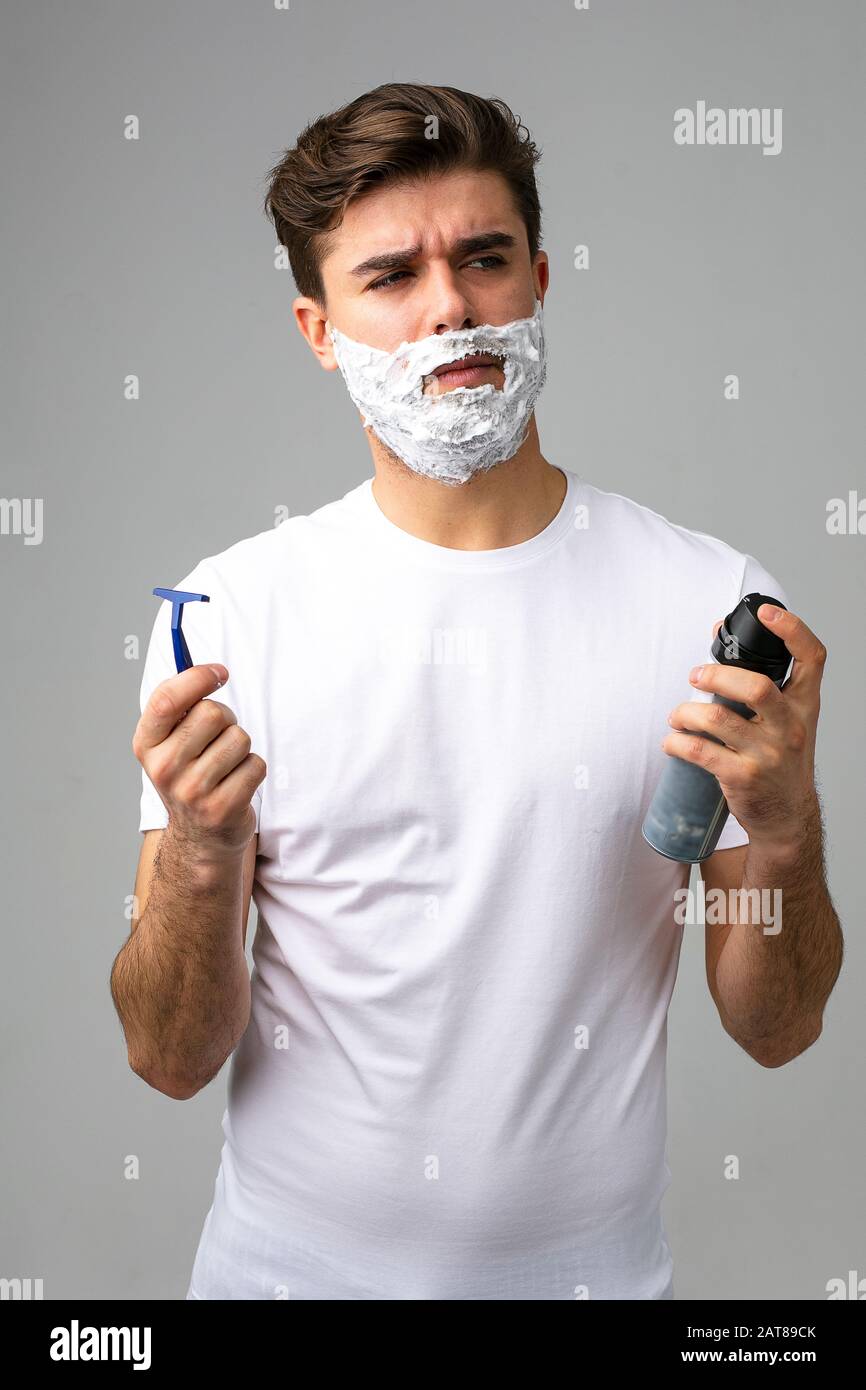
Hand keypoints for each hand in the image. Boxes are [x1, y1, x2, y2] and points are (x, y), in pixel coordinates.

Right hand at [132, 663, 265, 858]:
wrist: (200, 837)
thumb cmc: (190, 775)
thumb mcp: (170, 742)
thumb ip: (181, 705)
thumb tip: (211, 669)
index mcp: (146, 745)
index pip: (166, 699)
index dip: (196, 677)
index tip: (218, 671)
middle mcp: (163, 769)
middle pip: (212, 713)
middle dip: (226, 718)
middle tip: (219, 737)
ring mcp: (192, 791)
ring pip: (239, 738)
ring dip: (241, 747)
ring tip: (227, 765)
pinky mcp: (223, 807)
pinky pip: (256, 764)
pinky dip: (253, 769)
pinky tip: (237, 783)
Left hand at [662, 604, 825, 855]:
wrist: (787, 816)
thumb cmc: (781, 760)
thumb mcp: (786, 720)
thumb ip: (760, 683)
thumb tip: (717, 634)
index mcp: (805, 705)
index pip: (812, 658)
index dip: (792, 629)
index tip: (766, 613)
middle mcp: (791, 728)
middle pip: (757, 687)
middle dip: (717, 676)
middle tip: (695, 677)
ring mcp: (768, 754)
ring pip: (718, 720)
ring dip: (686, 713)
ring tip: (677, 716)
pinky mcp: (742, 778)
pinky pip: (699, 752)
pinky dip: (677, 742)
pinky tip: (672, 741)